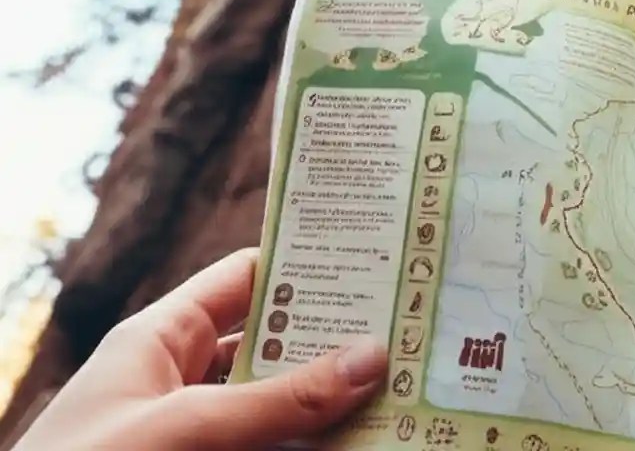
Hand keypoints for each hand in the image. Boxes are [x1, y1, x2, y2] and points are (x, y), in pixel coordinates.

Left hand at [15, 248, 387, 450]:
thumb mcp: (184, 426)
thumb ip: (276, 400)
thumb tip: (369, 358)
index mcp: (164, 339)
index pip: (248, 280)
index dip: (310, 264)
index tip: (379, 260)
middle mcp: (185, 382)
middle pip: (279, 348)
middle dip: (342, 343)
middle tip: (411, 334)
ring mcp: (201, 434)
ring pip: (284, 410)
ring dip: (338, 405)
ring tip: (405, 393)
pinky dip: (318, 446)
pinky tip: (363, 443)